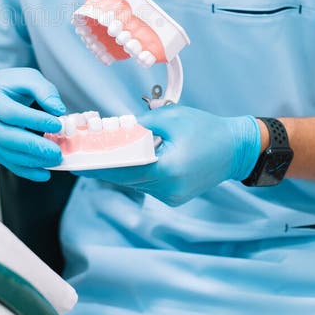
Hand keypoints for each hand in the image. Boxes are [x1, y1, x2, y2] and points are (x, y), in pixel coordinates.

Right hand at [0, 68, 65, 180]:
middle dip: (33, 146)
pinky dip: (26, 171)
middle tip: (57, 152)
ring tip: (55, 160)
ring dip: (32, 160)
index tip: (57, 125)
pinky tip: (44, 173)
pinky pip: (8, 163)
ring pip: (7, 154)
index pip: (11, 113)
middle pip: (6, 137)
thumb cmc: (7, 86)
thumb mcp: (25, 77)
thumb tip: (59, 110)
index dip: (34, 120)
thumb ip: (43, 90)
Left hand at [77, 105, 260, 205]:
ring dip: (119, 169)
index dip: (98, 167)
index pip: (124, 170)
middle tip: (81, 158)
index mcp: (168, 170)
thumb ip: (141, 125)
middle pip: (126, 178)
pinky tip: (125, 160)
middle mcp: (168, 189)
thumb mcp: (171, 118)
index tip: (77, 164)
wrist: (237, 149)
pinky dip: (135, 172)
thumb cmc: (207, 130)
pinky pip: (147, 184)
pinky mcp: (174, 196)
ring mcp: (171, 196)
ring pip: (135, 183)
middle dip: (104, 167)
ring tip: (99, 155)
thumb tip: (117, 129)